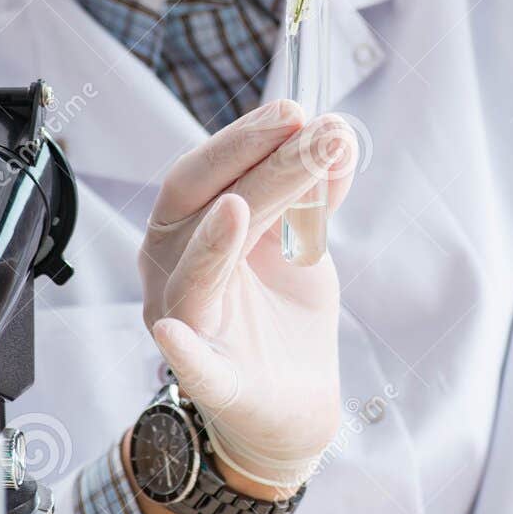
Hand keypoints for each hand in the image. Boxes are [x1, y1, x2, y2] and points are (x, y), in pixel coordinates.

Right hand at [139, 99, 359, 492]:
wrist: (292, 402)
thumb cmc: (283, 314)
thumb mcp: (305, 242)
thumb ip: (315, 193)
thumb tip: (339, 135)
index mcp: (192, 228)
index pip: (210, 170)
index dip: (250, 138)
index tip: (299, 110)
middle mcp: (173, 268)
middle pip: (204, 205)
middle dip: (256, 166)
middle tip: (313, 134)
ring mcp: (183, 324)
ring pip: (197, 272)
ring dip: (222, 238)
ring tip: (243, 205)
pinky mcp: (210, 380)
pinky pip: (190, 366)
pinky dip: (182, 351)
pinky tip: (175, 334)